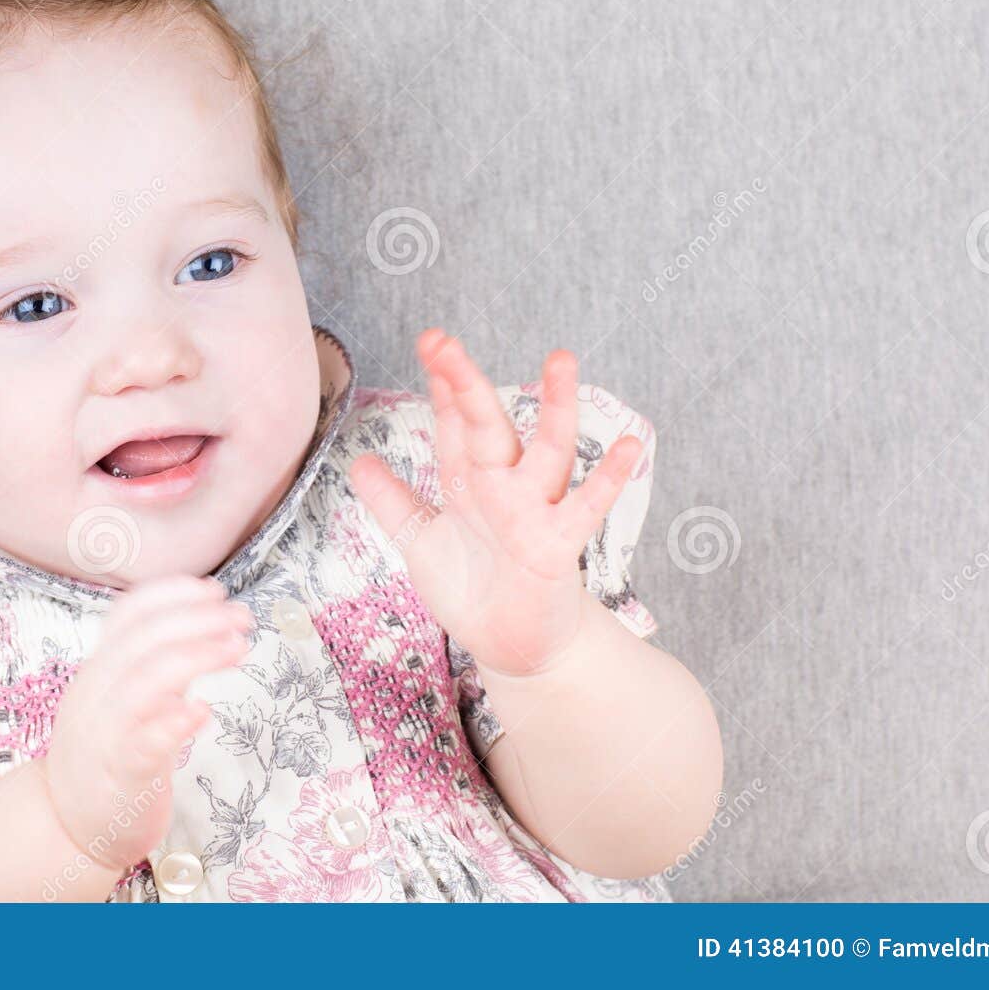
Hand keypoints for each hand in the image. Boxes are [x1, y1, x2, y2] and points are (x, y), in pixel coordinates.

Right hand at [42, 574, 251, 870]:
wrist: (67, 828)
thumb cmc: (106, 761)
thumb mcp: (124, 702)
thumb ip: (155, 668)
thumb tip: (203, 627)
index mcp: (99, 671)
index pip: (127, 615)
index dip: (172, 594)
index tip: (215, 591)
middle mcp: (96, 694)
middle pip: (142, 639)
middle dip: (197, 619)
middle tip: (242, 618)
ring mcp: (105, 733)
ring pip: (144, 681)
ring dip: (196, 656)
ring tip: (239, 649)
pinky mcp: (122, 775)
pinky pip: (143, 742)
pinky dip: (175, 721)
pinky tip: (205, 712)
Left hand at [348, 329, 647, 678]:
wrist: (511, 648)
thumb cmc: (472, 590)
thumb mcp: (420, 542)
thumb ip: (393, 502)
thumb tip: (358, 461)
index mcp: (469, 483)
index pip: (452, 425)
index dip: (441, 388)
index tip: (430, 344)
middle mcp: (503, 487)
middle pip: (485, 425)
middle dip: (465, 384)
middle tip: (442, 341)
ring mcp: (534, 512)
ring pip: (546, 450)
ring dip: (554, 407)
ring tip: (560, 359)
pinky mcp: (558, 546)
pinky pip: (586, 507)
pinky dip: (609, 479)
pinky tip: (630, 445)